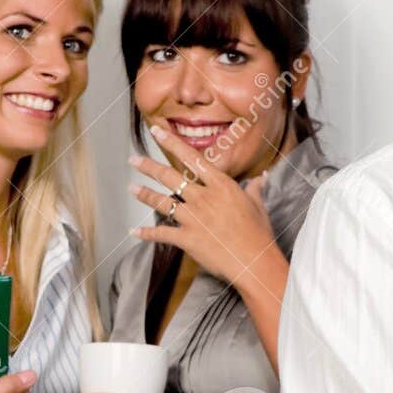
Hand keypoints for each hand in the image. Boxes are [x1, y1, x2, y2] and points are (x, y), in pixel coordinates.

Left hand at [130, 123, 281, 288]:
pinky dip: (146, 233)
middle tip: (134, 159)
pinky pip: (162, 233)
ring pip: (162, 201)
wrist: (254, 261)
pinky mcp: (186, 239)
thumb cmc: (258, 233)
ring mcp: (193, 218)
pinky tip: (135, 231)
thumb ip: (254, 189)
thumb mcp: (258, 206)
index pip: (192, 158)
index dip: (172, 143)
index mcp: (221, 185)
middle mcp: (203, 198)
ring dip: (144, 194)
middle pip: (170, 177)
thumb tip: (260, 178)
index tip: (157, 132)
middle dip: (149, 167)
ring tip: (132, 188)